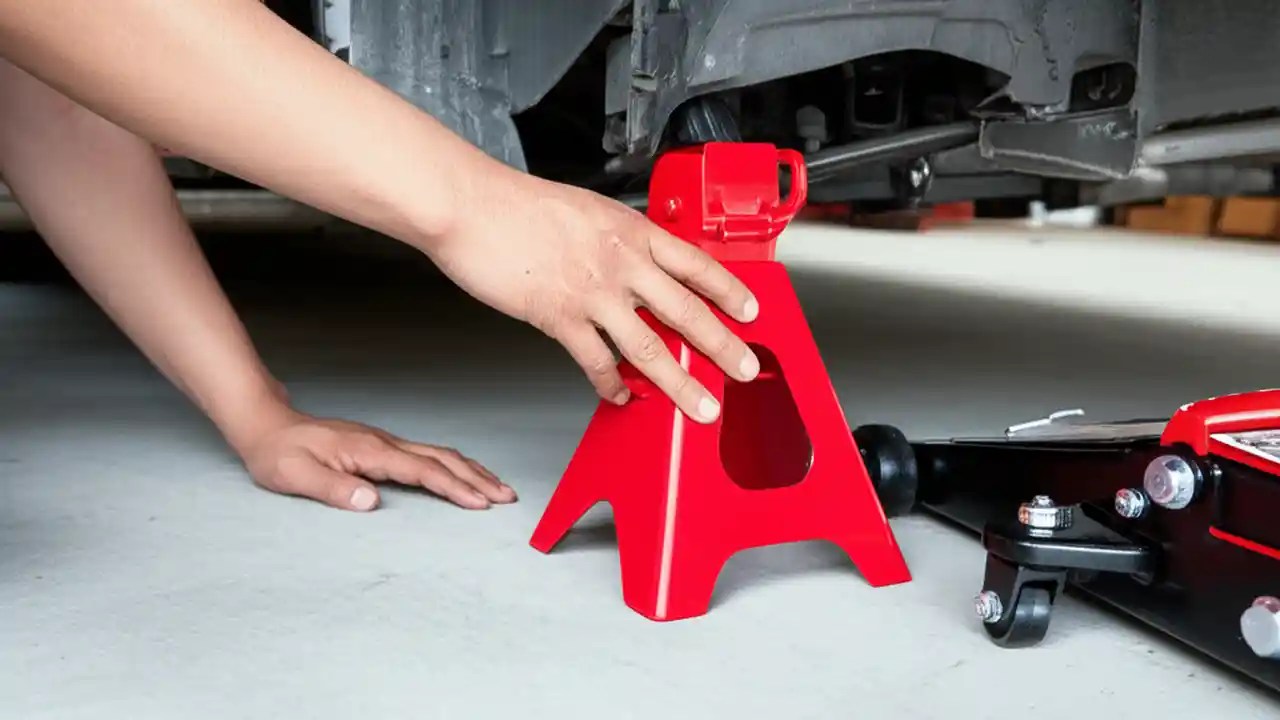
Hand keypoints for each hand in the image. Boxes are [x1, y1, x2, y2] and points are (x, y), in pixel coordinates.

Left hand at [236, 406, 514, 511]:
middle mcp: (384, 443)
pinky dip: (453, 466)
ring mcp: (385, 443)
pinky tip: (462, 475)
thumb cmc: (278, 453)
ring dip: (471, 471)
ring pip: (439, 454)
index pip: (422, 471)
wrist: (267, 425)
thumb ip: (333, 488)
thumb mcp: (295, 475)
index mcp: (370, 451)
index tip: (479, 504)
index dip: (453, 488)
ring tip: (497, 488)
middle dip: (477, 479)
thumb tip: (371, 501)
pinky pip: (428, 456)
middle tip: (507, 498)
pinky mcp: (382, 448)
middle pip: (442, 459)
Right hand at [426, 167, 760, 422]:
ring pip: (649, 346)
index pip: (696, 263)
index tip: (750, 310)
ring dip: (680, 382)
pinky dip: (611, 384)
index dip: (729, 290)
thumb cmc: (519, 205)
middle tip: (745, 369)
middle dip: (723, 346)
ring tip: (700, 405)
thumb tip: (635, 260)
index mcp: (631, 230)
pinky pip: (596, 361)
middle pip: (686, 310)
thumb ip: (617, 238)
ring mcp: (593, 292)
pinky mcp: (559, 317)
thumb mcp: (587, 209)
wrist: (473, 206)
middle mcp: (621, 262)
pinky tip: (620, 396)